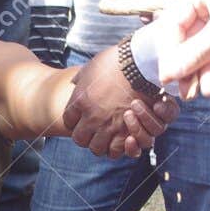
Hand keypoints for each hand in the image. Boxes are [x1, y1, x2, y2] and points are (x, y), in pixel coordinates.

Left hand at [62, 44, 177, 157]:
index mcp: (80, 101)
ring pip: (97, 148)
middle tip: (92, 130)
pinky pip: (116, 150)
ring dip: (100, 143)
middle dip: (85, 135)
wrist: (141, 62)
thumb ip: (81, 78)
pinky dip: (117, 147)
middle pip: (80, 139)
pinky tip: (120, 139)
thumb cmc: (117, 60)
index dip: (73, 121)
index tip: (79, 118)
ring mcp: (109, 126)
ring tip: (107, 136)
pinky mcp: (127, 131)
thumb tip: (74, 83)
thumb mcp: (92, 65)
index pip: (68, 121)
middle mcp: (92, 117)